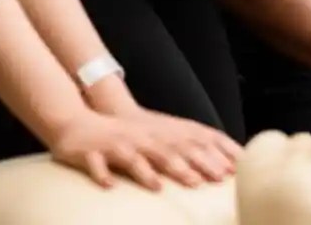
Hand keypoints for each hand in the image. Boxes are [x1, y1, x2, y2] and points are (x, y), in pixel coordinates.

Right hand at [47, 108, 240, 190]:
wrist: (79, 123)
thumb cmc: (125, 138)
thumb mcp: (156, 141)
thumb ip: (183, 152)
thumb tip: (220, 169)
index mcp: (159, 136)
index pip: (189, 144)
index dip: (212, 157)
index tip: (231, 172)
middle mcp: (141, 139)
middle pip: (168, 152)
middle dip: (189, 166)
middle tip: (207, 182)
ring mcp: (117, 145)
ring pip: (135, 158)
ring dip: (147, 172)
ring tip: (159, 187)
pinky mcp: (91, 153)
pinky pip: (97, 165)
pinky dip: (103, 174)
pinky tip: (109, 186)